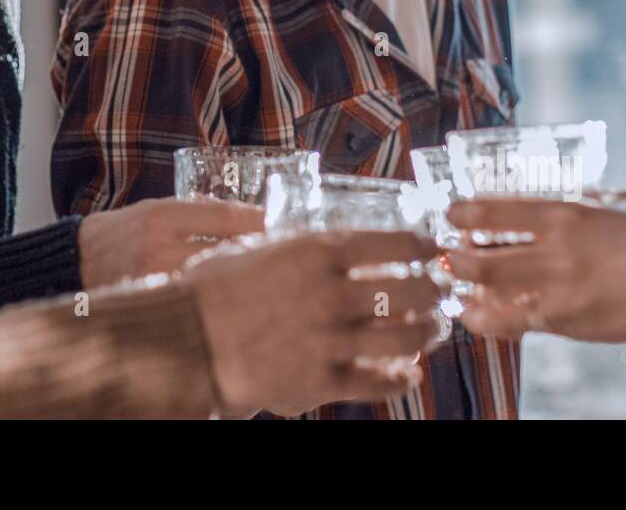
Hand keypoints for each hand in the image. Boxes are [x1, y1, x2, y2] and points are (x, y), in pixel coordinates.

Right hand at [77, 197, 264, 288]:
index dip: (258, 220)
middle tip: (286, 255)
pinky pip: (193, 304)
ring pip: (212, 281)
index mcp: (161, 216)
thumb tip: (241, 217)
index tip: (282, 224)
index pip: (223, 216)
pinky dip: (214, 301)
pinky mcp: (150, 306)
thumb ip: (192, 213)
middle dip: (258, 253)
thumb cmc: (117, 233)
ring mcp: (154, 282)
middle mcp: (158, 248)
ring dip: (239, 279)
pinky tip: (231, 303)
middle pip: (224, 251)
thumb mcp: (152, 209)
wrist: (72, 263)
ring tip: (267, 280)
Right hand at [184, 229, 441, 417]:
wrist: (185, 338)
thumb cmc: (214, 286)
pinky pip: (377, 382)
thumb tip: (341, 243)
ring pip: (403, 338)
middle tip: (440, 292)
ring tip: (431, 331)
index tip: (431, 248)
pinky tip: (408, 375)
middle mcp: (332, 293)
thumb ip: (305, 246)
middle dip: (434, 292)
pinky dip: (400, 380)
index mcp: (318, 251)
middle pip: (411, 291)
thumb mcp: (263, 245)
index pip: (395, 243)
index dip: (423, 246)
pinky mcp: (319, 380)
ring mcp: (329, 339)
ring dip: (426, 334)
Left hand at [445, 190, 625, 361]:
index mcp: (568, 217)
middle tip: (444, 250)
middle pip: (482, 262)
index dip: (463, 212)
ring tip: (458, 286)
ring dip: (469, 295)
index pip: (495, 212)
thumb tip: (540, 198)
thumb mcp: (617, 199)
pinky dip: (500, 317)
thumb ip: (576, 201)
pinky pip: (524, 324)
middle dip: (454, 258)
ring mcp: (567, 299)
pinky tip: (487, 310)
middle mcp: (561, 259)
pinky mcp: (578, 328)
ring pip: (496, 303)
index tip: (450, 210)